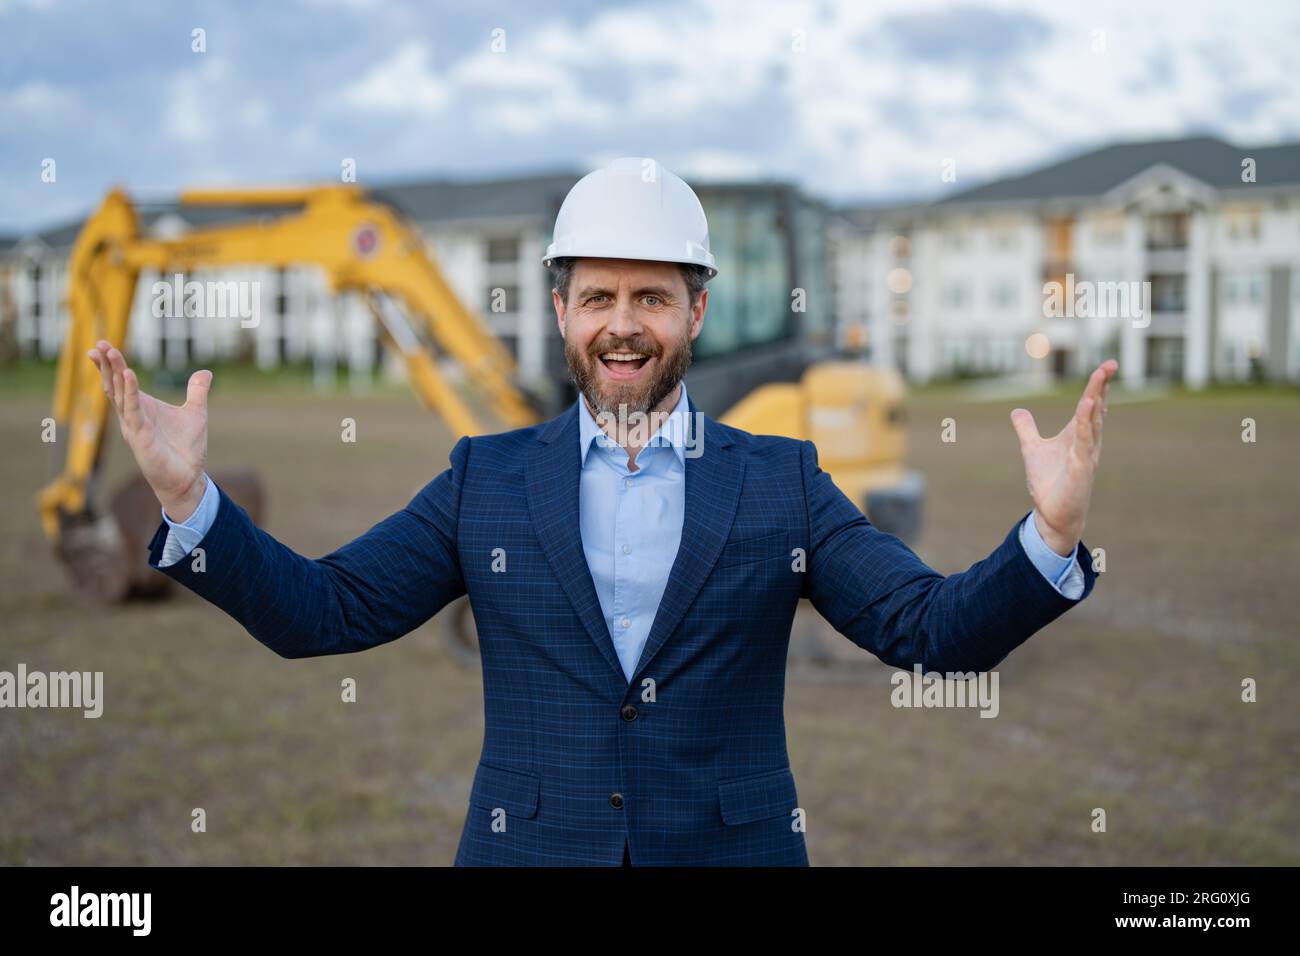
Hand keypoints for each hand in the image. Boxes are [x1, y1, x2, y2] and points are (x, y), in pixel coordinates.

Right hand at [87, 340, 211, 521]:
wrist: (188, 477)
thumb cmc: (186, 449)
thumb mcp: (196, 413)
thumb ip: (197, 392)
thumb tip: (206, 372)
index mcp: (141, 408)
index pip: (121, 383)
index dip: (112, 365)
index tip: (103, 346)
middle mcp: (132, 416)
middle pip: (115, 385)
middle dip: (107, 364)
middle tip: (100, 343)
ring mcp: (133, 426)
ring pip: (119, 394)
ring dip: (115, 372)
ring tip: (111, 351)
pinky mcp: (140, 436)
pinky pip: (133, 410)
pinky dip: (130, 392)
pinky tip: (129, 374)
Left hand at [1009, 359, 1116, 556]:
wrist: (1053, 515)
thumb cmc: (1049, 483)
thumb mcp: (1033, 450)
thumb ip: (1027, 430)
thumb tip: (1017, 411)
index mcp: (1077, 436)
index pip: (1089, 406)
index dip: (1096, 387)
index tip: (1105, 366)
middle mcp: (1087, 443)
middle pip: (1096, 409)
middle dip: (1101, 387)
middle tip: (1110, 364)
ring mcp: (1086, 455)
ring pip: (1094, 422)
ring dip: (1096, 400)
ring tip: (1100, 378)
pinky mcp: (1081, 468)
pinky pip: (1084, 442)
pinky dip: (1086, 424)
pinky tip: (1087, 407)